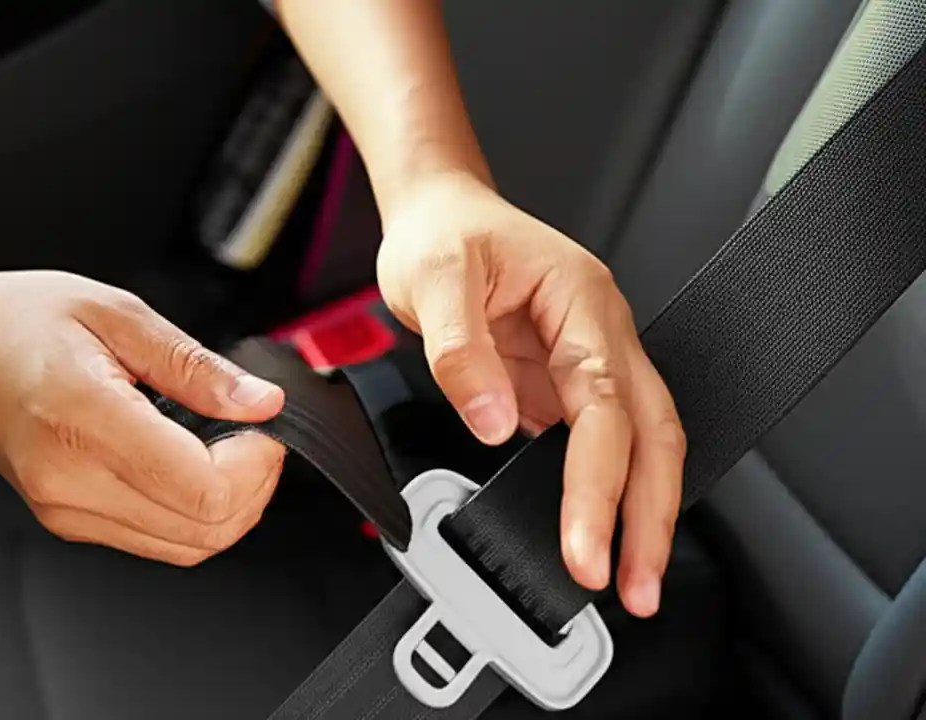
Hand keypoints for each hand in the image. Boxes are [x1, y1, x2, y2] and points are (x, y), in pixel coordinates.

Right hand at [0, 270, 286, 565]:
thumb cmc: (21, 319)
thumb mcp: (119, 314)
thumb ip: (196, 367)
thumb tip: (261, 403)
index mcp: (83, 419)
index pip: (202, 489)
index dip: (254, 467)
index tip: (261, 427)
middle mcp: (68, 480)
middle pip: (202, 531)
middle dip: (251, 490)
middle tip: (253, 437)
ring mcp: (62, 508)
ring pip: (184, 547)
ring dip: (227, 508)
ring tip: (225, 449)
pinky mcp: (64, 519)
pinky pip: (154, 540)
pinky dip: (190, 513)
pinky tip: (189, 465)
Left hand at [376, 172, 685, 617]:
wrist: (439, 209)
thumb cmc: (442, 232)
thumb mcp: (433, 278)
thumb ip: (460, 352)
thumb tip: (493, 422)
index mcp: (581, 300)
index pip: (604, 405)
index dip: (598, 483)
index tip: (585, 546)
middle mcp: (599, 331)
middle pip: (651, 433)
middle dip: (649, 516)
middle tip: (633, 587)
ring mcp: (586, 357)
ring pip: (637, 441)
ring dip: (638, 510)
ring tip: (628, 577)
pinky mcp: (564, 379)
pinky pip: (600, 440)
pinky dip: (605, 490)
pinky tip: (596, 530)